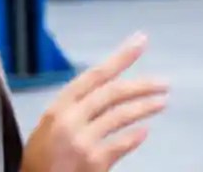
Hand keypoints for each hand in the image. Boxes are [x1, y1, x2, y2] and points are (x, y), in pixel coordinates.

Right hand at [21, 32, 167, 171]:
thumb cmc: (39, 162)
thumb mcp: (49, 128)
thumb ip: (74, 110)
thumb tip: (105, 94)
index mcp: (58, 107)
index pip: (95, 75)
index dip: (120, 57)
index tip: (140, 42)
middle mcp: (70, 120)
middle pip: (113, 93)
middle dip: (142, 85)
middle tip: (163, 83)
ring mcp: (82, 141)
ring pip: (120, 115)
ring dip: (145, 107)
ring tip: (162, 102)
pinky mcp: (92, 163)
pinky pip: (121, 144)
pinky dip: (134, 137)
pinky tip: (143, 132)